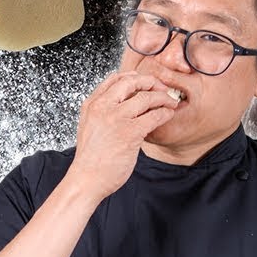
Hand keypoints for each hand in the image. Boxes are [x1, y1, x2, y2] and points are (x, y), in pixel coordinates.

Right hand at [68, 70, 179, 199]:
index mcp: (91, 104)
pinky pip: (154, 115)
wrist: (87, 178)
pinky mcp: (130, 132)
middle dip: (151, 82)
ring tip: (170, 103)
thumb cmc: (91, 157)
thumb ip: (102, 111)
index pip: (115, 78)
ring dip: (163, 98)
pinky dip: (165, 113)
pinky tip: (167, 115)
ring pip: (146, 97)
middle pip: (132, 82)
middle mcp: (102, 107)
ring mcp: (116, 118)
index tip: (145, 83)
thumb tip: (124, 102)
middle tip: (162, 89)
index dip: (134, 78)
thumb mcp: (89, 126)